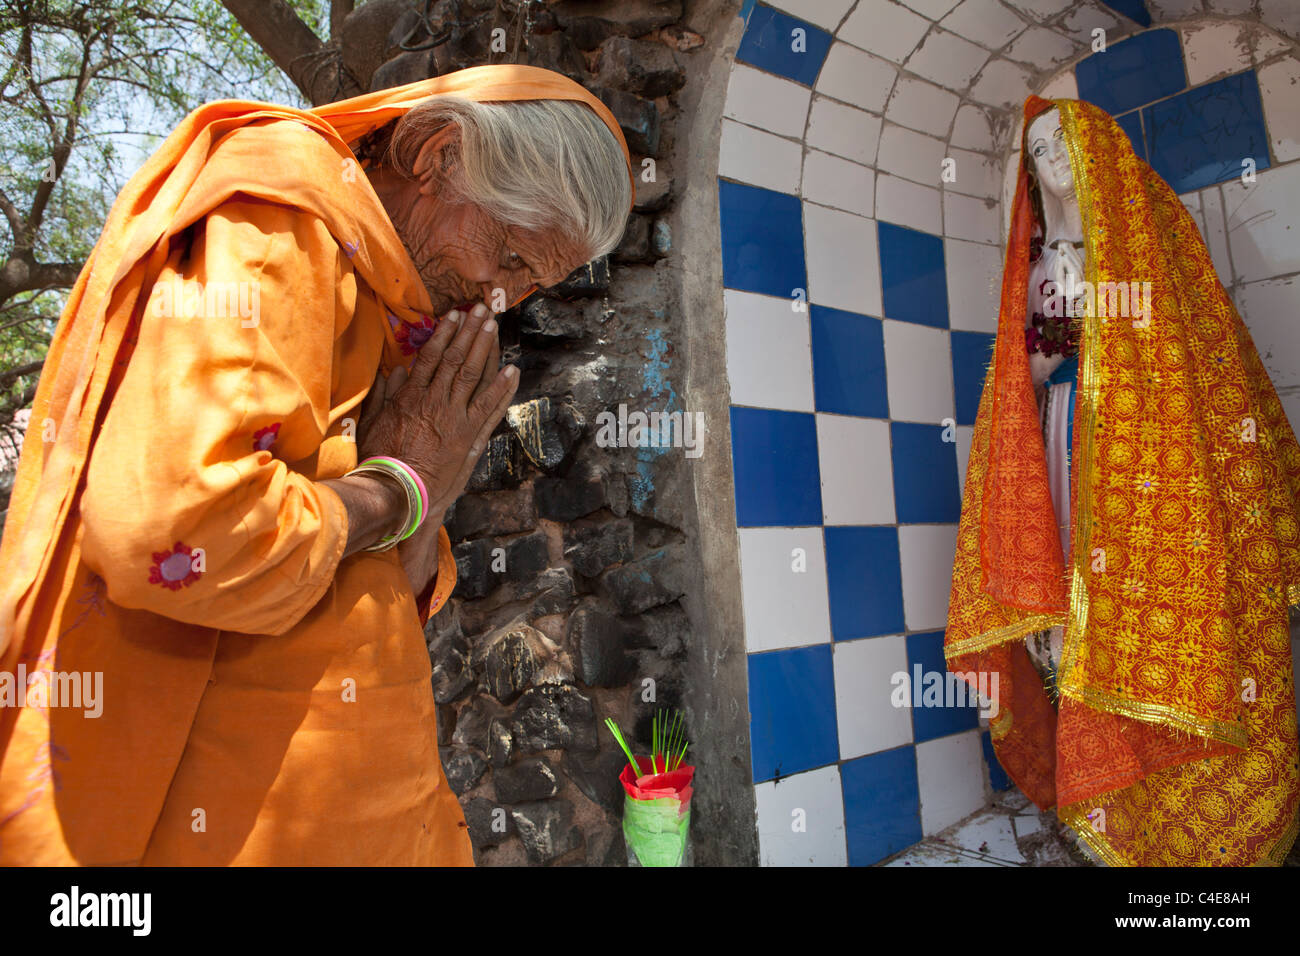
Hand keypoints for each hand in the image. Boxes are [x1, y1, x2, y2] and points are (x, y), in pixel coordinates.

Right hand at [358, 303, 517, 581]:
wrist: (399, 490)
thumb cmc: (381, 459)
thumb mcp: (374, 421)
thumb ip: (386, 394)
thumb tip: (395, 370)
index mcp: (412, 395)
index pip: (432, 356)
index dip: (445, 334)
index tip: (454, 316)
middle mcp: (438, 400)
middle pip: (457, 359)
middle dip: (470, 332)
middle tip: (481, 311)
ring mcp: (458, 418)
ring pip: (474, 376)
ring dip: (486, 349)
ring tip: (494, 327)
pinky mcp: (471, 437)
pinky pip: (491, 408)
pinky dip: (503, 388)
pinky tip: (513, 371)